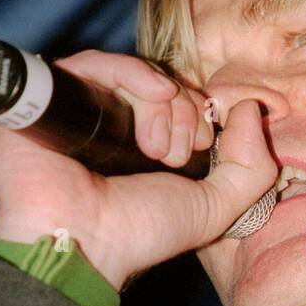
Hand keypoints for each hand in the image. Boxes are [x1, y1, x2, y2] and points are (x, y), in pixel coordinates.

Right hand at [0, 49, 276, 289]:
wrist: (82, 241)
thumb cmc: (141, 232)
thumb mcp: (215, 208)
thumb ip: (251, 166)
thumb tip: (252, 110)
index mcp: (149, 149)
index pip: (182, 104)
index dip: (201, 116)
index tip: (203, 148)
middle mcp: (117, 126)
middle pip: (163, 87)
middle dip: (185, 114)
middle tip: (176, 155)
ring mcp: (85, 110)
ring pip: (136, 76)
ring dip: (162, 104)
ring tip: (155, 148)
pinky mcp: (54, 96)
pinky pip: (98, 63)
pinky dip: (135, 72)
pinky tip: (157, 93)